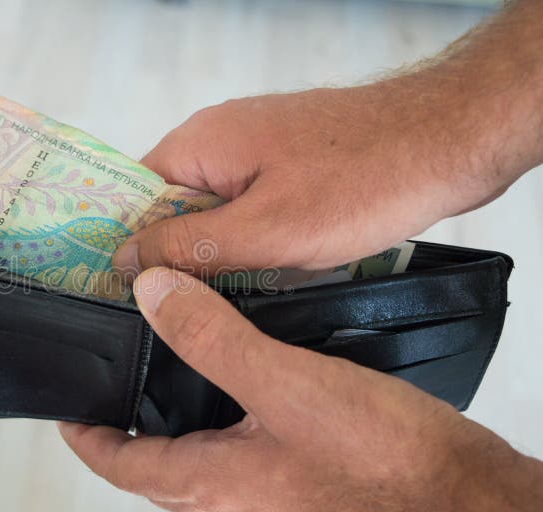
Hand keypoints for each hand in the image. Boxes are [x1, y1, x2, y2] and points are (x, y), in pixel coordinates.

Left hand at [59, 268, 542, 511]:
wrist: (464, 505)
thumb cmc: (381, 462)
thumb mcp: (284, 385)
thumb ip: (214, 339)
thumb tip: (151, 292)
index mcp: (214, 480)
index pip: (122, 464)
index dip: (86, 436)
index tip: (66, 409)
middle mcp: (237, 491)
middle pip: (159, 463)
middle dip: (130, 427)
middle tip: (117, 380)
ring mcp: (274, 486)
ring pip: (206, 450)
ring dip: (181, 414)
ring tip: (174, 360)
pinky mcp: (310, 473)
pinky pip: (250, 439)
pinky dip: (232, 405)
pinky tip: (253, 368)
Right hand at [113, 64, 539, 275]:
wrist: (448, 141)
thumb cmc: (362, 182)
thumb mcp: (265, 231)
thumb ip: (189, 247)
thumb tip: (126, 261)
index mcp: (199, 144)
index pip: (133, 198)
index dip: (125, 247)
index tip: (121, 297)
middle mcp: (219, 140)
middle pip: (171, 207)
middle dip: (175, 256)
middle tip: (179, 311)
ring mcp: (257, 150)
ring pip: (213, 213)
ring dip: (218, 252)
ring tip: (226, 296)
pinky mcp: (288, 165)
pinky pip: (248, 208)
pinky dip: (250, 242)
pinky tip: (265, 274)